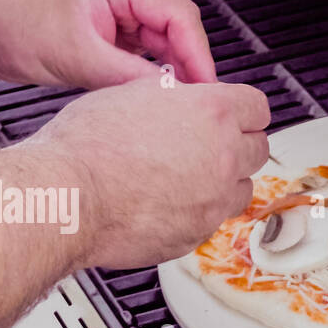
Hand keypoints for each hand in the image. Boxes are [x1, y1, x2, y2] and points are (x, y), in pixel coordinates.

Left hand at [0, 0, 216, 87]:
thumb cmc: (4, 16)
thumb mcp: (76, 55)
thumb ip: (129, 78)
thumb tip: (167, 98)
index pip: (181, 19)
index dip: (199, 58)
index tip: (206, 92)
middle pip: (176, 33)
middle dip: (185, 70)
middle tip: (190, 108)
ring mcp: (113, 15)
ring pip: (159, 48)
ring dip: (164, 77)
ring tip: (165, 108)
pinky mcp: (103, 36)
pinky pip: (138, 58)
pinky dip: (143, 80)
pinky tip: (141, 102)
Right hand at [25, 78, 269, 268]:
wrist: (68, 197)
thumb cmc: (86, 147)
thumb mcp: (130, 93)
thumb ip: (172, 97)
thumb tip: (181, 97)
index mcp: (211, 113)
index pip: (258, 107)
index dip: (243, 111)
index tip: (236, 115)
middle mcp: (223, 158)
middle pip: (258, 149)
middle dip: (238, 145)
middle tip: (212, 145)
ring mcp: (214, 201)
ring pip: (243, 190)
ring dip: (225, 183)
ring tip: (188, 177)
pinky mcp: (198, 234)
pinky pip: (212, 221)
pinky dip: (197, 212)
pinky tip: (167, 203)